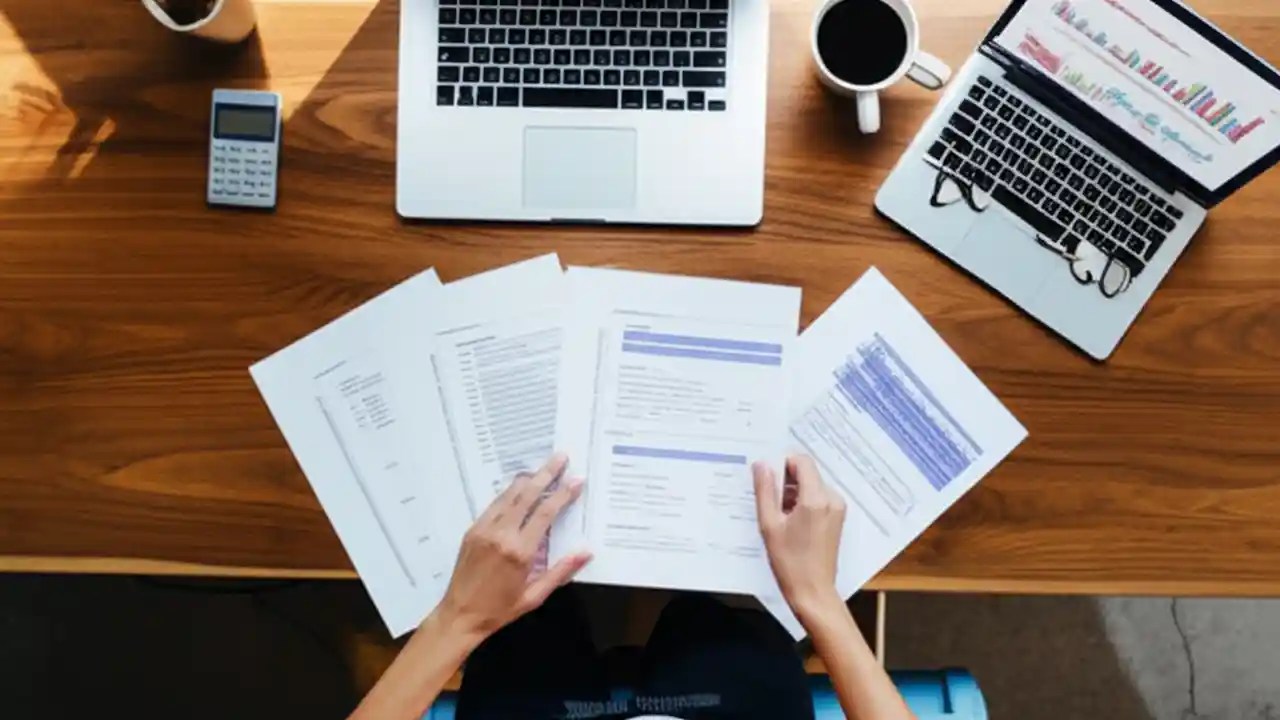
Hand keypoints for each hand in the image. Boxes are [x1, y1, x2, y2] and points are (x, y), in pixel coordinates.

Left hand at [436, 453, 591, 639]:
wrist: (459, 615)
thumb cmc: (500, 609)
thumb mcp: (535, 595)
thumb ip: (561, 571)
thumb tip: (586, 552)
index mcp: (520, 551)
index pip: (545, 513)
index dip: (562, 494)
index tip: (576, 480)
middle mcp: (501, 534)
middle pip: (527, 494)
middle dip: (546, 473)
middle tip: (561, 457)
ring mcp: (484, 529)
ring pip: (509, 495)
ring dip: (527, 479)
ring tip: (542, 467)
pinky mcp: (473, 530)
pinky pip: (495, 505)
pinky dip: (509, 493)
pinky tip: (519, 487)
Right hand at [753, 455, 846, 624]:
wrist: (813, 592)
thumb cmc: (789, 562)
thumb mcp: (769, 524)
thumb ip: (765, 491)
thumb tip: (761, 465)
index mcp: (816, 498)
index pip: (802, 461)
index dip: (782, 464)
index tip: (768, 479)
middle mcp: (832, 499)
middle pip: (808, 473)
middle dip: (787, 481)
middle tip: (770, 501)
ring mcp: (837, 508)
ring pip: (812, 485)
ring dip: (794, 493)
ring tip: (779, 516)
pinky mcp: (838, 517)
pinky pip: (819, 498)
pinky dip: (803, 502)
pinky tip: (790, 523)